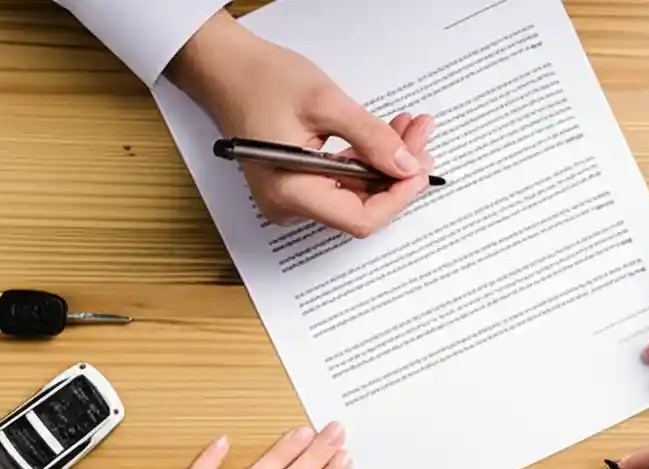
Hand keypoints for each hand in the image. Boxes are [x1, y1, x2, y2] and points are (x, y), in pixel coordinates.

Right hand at [168, 12, 433, 236]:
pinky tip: (388, 134)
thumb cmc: (262, 81)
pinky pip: (344, 180)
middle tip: (421, 137)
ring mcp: (294, 196)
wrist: (227, 70)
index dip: (397, 197)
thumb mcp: (326, 103)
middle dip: (398, 172)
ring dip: (387, 161)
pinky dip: (368, 158)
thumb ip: (370, 138)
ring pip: (358, 191)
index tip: (420, 169)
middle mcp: (290, 204)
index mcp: (291, 192)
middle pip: (362, 205)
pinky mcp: (300, 182)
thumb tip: (407, 166)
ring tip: (409, 128)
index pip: (359, 218)